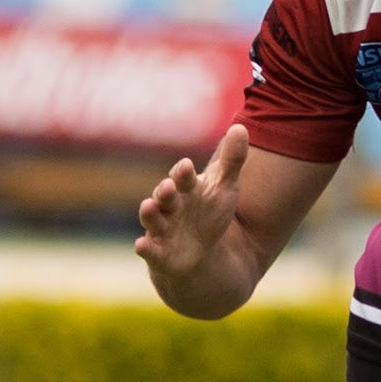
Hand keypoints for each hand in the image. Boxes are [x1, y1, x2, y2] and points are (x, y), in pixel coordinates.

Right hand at [135, 125, 249, 278]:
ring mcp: (162, 229)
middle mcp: (169, 206)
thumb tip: (241, 128)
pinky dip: (145, 248)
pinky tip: (140, 245)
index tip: (187, 166)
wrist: (197, 252)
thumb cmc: (209, 213)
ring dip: (149, 213)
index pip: (181, 177)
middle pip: (164, 196)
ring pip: (152, 219)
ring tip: (149, 205)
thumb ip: (232, 160)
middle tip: (169, 185)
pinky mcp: (158, 254)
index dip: (183, 173)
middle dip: (165, 190)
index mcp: (185, 189)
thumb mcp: (224, 188)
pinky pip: (149, 250)